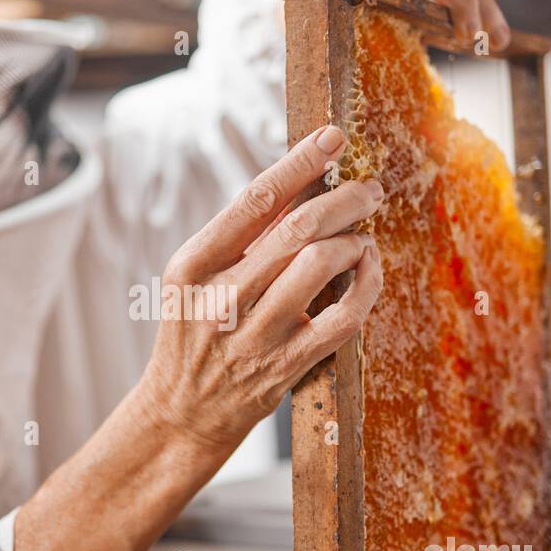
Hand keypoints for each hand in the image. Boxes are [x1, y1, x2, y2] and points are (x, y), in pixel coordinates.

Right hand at [139, 123, 383, 450]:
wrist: (181, 414)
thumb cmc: (194, 334)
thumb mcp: (197, 280)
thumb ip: (243, 236)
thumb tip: (302, 179)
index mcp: (193, 265)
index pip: (254, 199)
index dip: (300, 162)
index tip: (334, 137)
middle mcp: (220, 298)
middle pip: (298, 228)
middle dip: (346, 199)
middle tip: (369, 190)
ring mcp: (254, 335)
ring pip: (322, 265)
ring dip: (355, 242)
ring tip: (361, 238)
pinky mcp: (285, 367)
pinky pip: (343, 316)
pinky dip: (366, 286)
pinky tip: (367, 272)